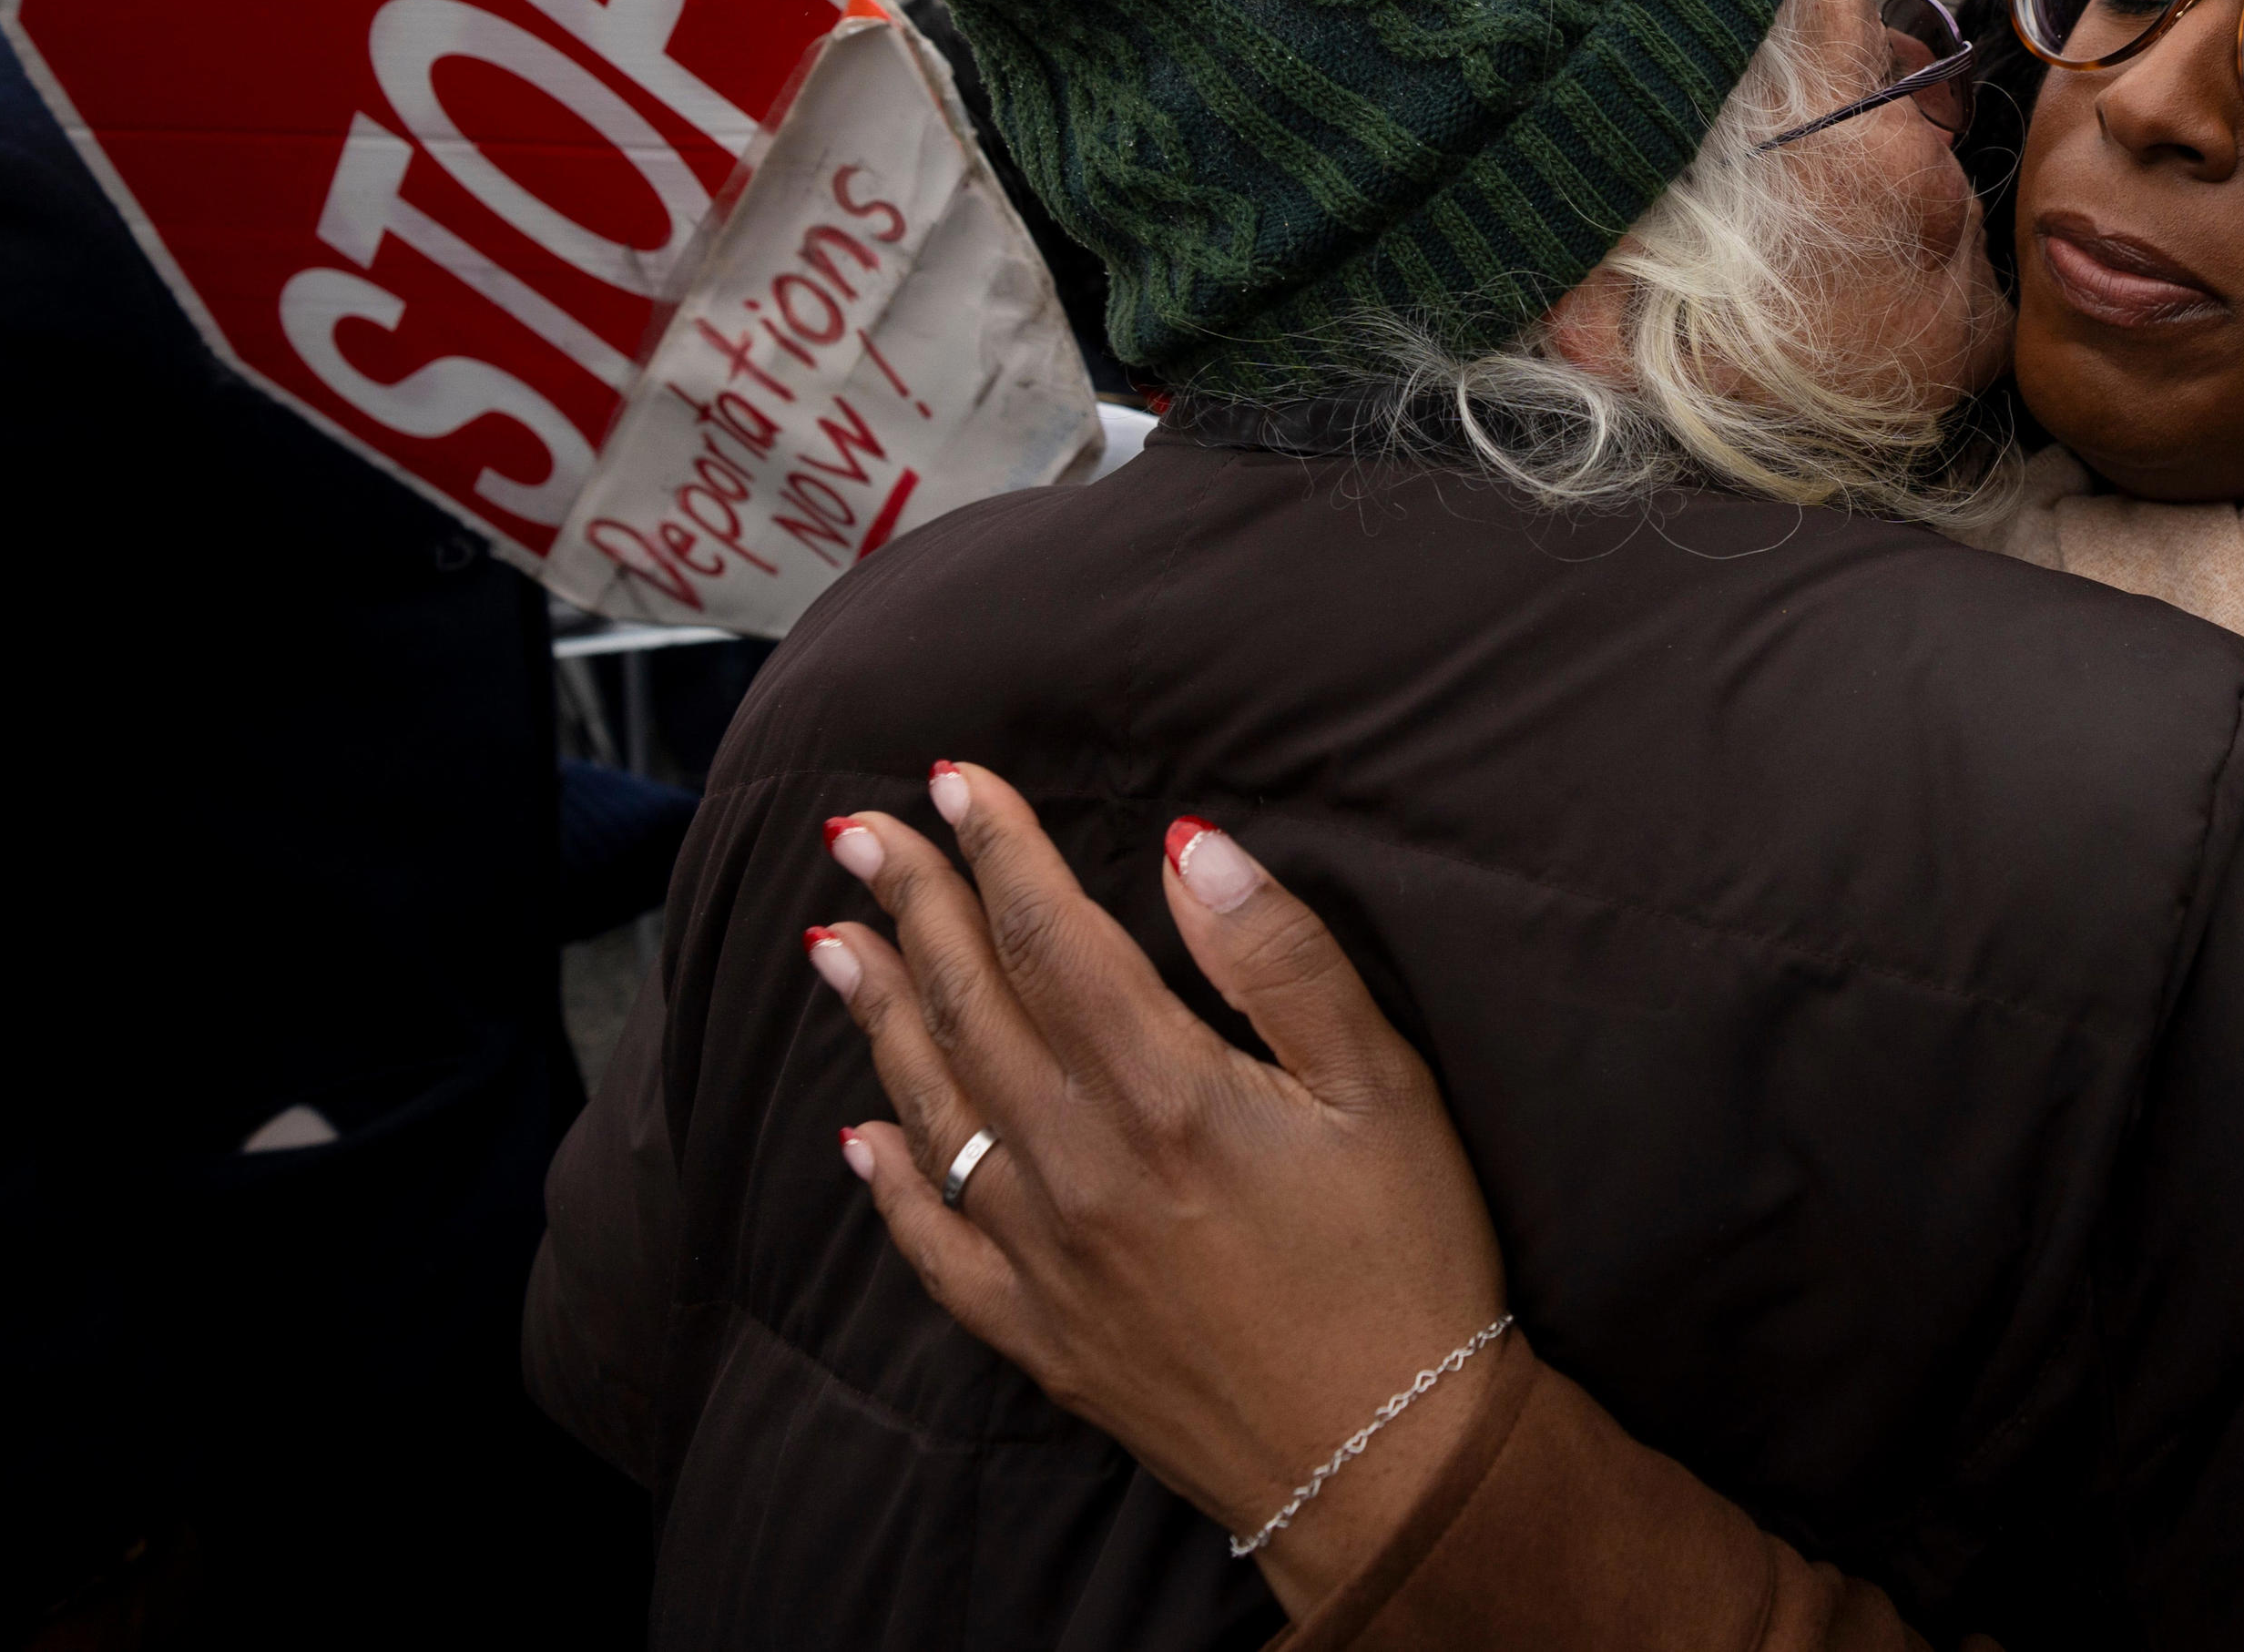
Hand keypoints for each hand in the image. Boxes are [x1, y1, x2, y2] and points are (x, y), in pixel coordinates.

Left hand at [805, 765, 1509, 1615]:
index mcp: (1164, 1094)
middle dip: (915, 906)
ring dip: (881, 1013)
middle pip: (972, 1006)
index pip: (1051, 938)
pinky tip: (862, 1132)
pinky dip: (890, 1182)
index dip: (999, 850)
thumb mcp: (1384, 1087)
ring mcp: (1046, 1258)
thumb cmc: (1409, 1263)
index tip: (954, 781)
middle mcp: (1080, 1168)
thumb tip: (1190, 846)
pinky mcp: (1041, 1335)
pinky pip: (935, 1246)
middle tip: (860, 832)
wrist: (1389, 1461)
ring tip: (835, 939)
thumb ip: (1280, 958)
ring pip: (935, 1108)